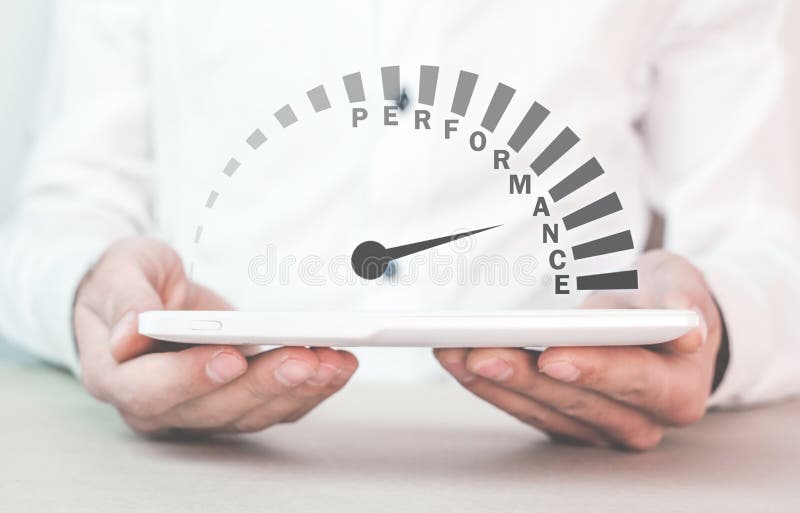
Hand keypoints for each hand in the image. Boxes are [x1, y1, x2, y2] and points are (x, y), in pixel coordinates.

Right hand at [73, 236, 357, 434]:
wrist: (149, 294)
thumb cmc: (127, 282)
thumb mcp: (120, 271)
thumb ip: (126, 299)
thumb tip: (129, 334)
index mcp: (116, 375)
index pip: (151, 390)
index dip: (191, 378)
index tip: (231, 357)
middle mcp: (159, 404)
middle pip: (214, 409)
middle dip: (264, 384)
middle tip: (304, 358)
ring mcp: (200, 407)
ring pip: (251, 413)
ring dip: (297, 390)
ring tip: (334, 361)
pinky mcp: (235, 401)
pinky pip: (275, 406)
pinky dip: (310, 389)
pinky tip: (337, 366)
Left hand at [435, 250, 722, 449]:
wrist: (657, 320)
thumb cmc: (665, 298)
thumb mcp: (680, 283)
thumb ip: (684, 298)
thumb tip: (687, 324)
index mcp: (679, 389)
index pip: (636, 381)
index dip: (594, 370)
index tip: (553, 355)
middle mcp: (641, 420)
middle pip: (578, 404)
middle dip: (526, 378)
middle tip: (481, 352)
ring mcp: (600, 427)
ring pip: (543, 412)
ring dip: (495, 384)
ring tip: (454, 353)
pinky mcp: (567, 423)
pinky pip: (526, 410)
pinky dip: (490, 387)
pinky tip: (458, 362)